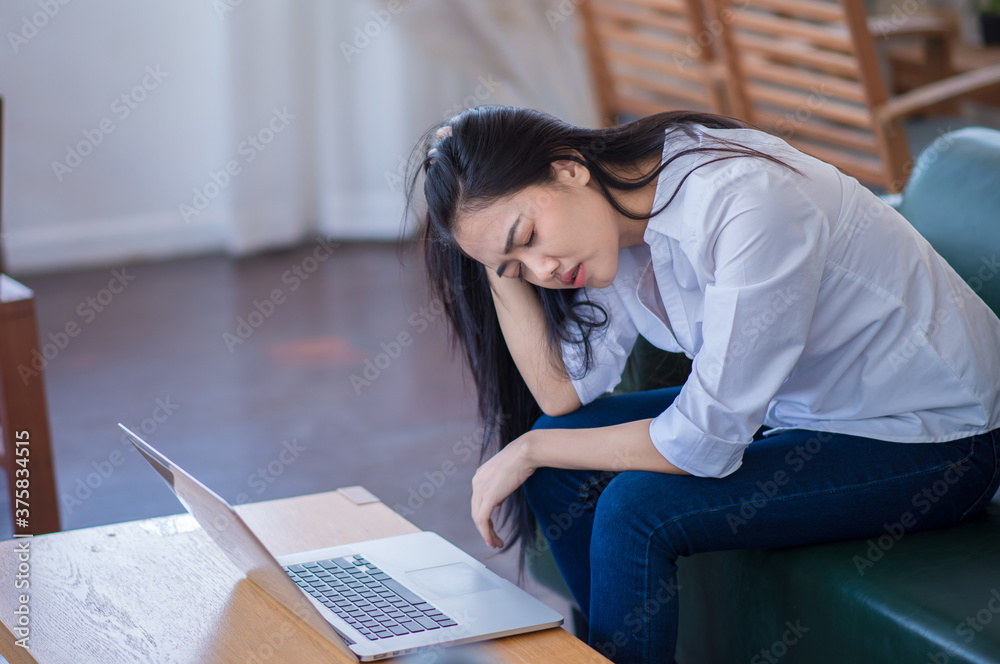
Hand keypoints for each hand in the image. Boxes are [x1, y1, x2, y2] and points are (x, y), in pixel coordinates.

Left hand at [470, 432, 536, 548]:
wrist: (525, 453)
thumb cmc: (522, 458)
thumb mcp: (508, 472)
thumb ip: (500, 485)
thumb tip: (499, 498)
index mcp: (480, 476)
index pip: (478, 501)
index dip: (484, 516)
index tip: (492, 527)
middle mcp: (477, 482)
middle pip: (476, 511)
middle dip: (484, 528)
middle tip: (492, 540)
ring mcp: (481, 489)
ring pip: (478, 519)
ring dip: (487, 534)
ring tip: (495, 544)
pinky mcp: (488, 497)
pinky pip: (483, 520)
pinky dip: (487, 533)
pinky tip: (493, 540)